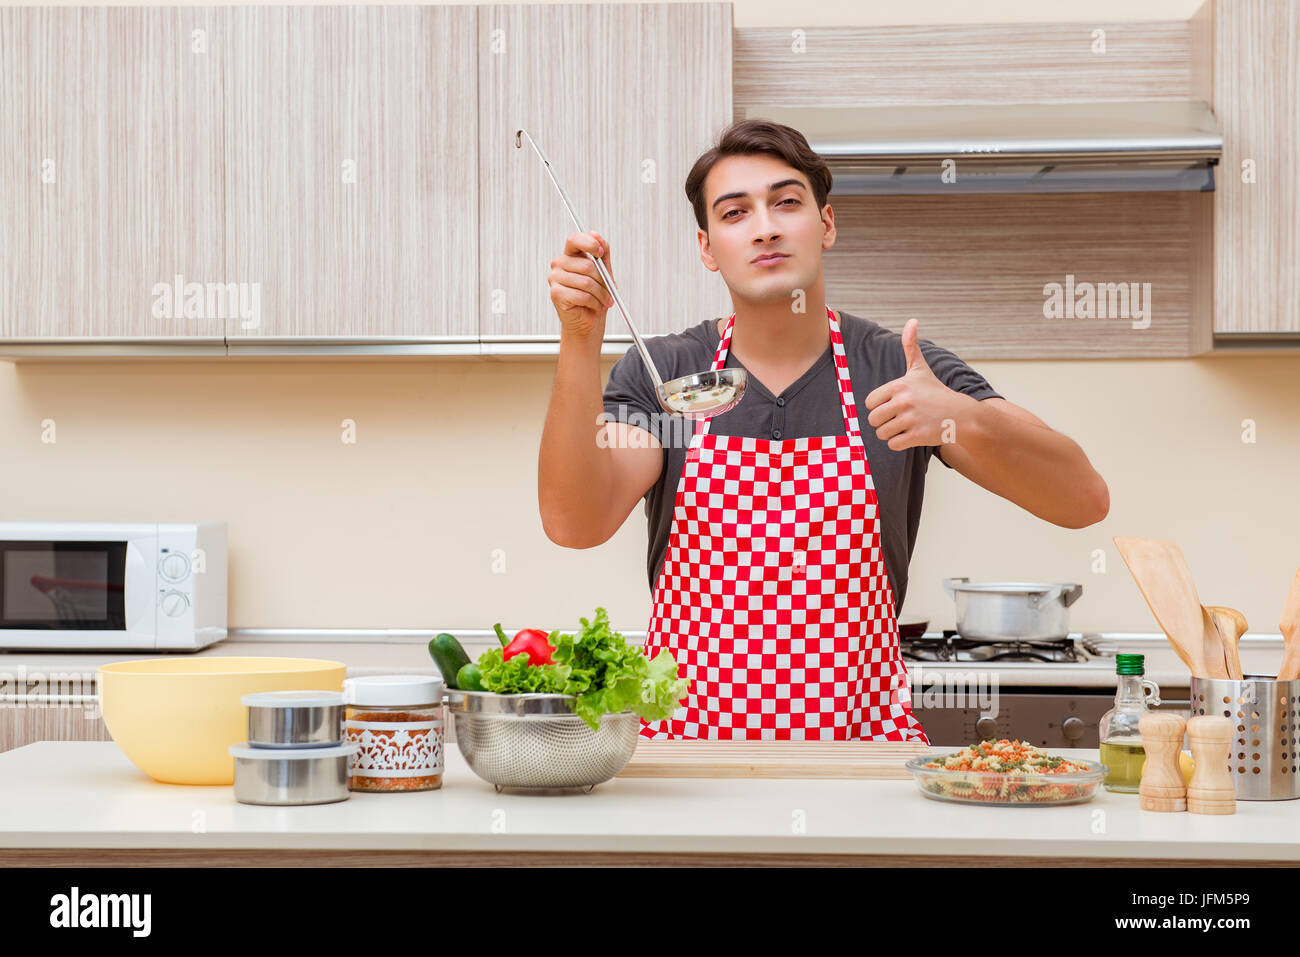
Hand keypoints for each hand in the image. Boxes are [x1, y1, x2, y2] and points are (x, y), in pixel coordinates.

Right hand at [549, 231, 615, 338]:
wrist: (589, 320)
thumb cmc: (595, 297)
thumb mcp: (604, 272)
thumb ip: (602, 253)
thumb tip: (596, 234)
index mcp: (571, 255)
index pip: (574, 239)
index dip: (589, 243)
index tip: (600, 253)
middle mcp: (559, 264)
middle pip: (586, 265)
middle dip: (603, 281)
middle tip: (609, 291)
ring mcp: (555, 278)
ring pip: (586, 282)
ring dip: (600, 295)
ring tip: (602, 301)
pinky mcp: (556, 293)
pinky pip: (581, 295)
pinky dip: (593, 303)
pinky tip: (593, 306)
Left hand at [863, 318, 966, 450]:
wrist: (962, 415)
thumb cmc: (936, 392)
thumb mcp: (921, 369)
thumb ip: (910, 346)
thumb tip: (912, 321)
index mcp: (900, 385)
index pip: (869, 402)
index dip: (879, 406)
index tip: (893, 405)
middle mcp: (904, 401)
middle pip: (873, 419)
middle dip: (883, 422)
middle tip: (899, 418)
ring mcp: (911, 419)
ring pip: (881, 433)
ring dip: (891, 434)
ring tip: (906, 426)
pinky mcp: (917, 436)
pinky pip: (893, 445)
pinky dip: (899, 443)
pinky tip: (912, 435)